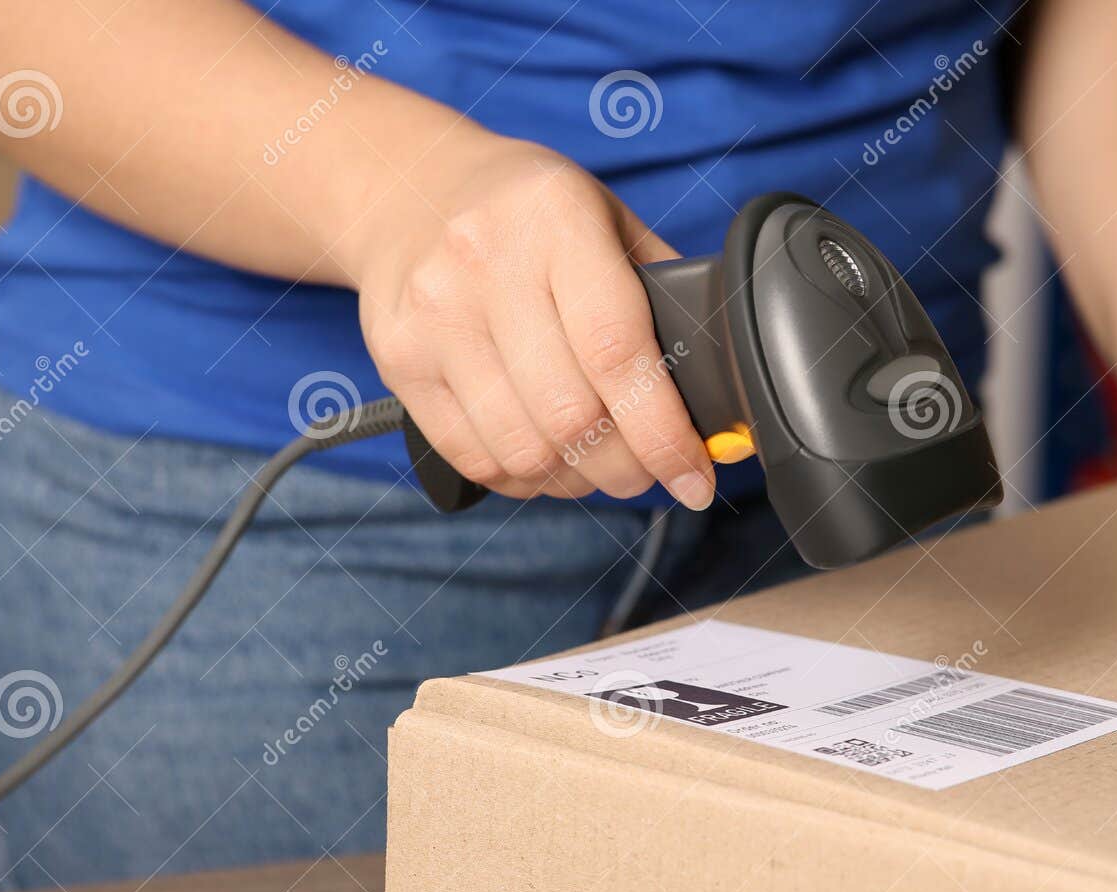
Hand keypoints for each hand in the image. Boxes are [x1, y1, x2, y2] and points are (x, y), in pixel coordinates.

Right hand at [349, 137, 714, 506]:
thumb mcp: (606, 220)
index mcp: (556, 220)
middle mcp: (485, 264)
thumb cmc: (530, 213)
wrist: (408, 187)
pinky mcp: (398, 361)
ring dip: (577, 478)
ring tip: (600, 464)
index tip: (695, 477)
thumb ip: (661, 295)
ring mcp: (434, 316)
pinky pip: (475, 457)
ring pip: (524, 449)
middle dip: (628, 467)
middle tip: (652, 470)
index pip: (618, 353)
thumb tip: (718, 394)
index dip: (664, 433)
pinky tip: (549, 458)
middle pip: (572, 416)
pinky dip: (526, 478)